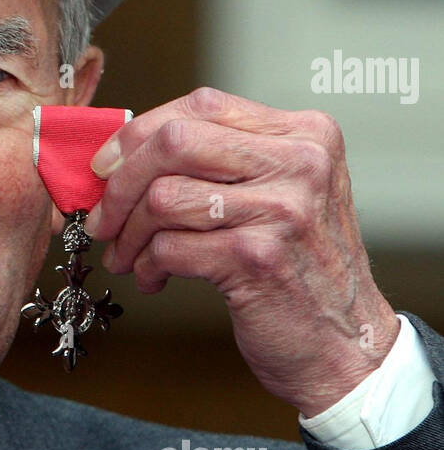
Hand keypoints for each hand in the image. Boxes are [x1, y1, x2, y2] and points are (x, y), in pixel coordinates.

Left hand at [86, 87, 398, 415]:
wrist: (346, 344)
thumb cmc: (301, 269)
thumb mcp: (283, 195)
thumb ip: (225, 161)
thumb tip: (125, 152)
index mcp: (305, 134)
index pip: (202, 105)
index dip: (140, 133)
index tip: (107, 166)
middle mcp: (300, 162)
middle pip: (173, 142)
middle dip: (122, 184)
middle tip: (104, 219)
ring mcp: (282, 209)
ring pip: (162, 198)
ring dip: (128, 234)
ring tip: (127, 257)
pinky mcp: (257, 258)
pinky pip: (169, 247)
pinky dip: (147, 265)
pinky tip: (154, 278)